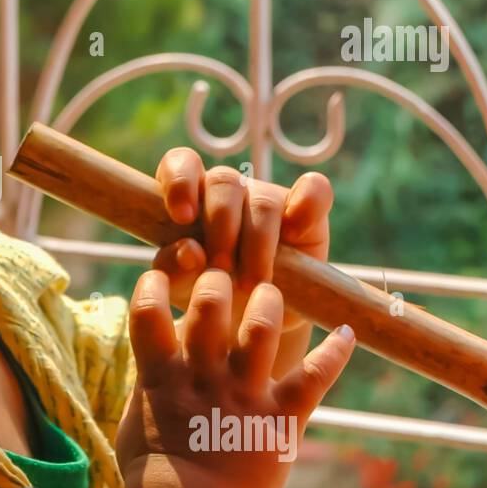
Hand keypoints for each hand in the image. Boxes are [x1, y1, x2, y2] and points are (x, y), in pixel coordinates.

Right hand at [115, 267, 355, 487]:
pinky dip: (337, 351)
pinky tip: (348, 330)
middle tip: (226, 277)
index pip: (149, 308)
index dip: (155, 282)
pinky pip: (317, 376)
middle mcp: (203, 377)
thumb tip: (153, 355)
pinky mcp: (282, 420)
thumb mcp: (138, 420)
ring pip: (263, 324)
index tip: (164, 274)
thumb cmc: (154, 479)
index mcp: (161, 377)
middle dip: (219, 280)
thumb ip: (149, 382)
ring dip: (270, 300)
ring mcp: (244, 396)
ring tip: (272, 293)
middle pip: (212, 302)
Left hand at [153, 148, 332, 332]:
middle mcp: (227, 190)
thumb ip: (173, 268)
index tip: (182, 217)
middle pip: (224, 182)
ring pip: (262, 201)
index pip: (180, 163)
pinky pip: (314, 190)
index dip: (180, 182)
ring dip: (257, 244)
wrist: (254, 324)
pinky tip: (296, 233)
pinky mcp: (307, 210)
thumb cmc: (207, 294)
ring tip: (251, 284)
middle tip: (220, 269)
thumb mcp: (181, 287)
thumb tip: (190, 251)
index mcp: (190, 196)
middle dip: (221, 227)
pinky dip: (307, 204)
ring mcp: (268, 197)